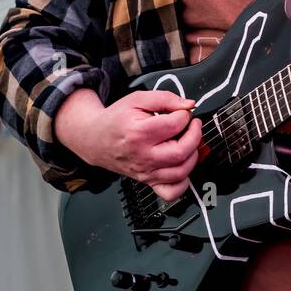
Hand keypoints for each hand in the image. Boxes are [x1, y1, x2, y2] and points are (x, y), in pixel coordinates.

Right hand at [56, 87, 202, 200]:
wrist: (96, 139)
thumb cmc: (116, 120)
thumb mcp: (137, 99)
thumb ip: (165, 98)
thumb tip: (188, 105)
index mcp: (139, 133)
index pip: (175, 125)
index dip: (185, 115)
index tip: (184, 112)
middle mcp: (143, 156)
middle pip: (181, 151)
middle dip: (195, 135)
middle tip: (192, 125)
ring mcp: (146, 172)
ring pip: (181, 172)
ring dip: (192, 155)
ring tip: (188, 142)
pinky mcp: (148, 181)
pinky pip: (171, 192)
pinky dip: (183, 182)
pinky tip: (182, 166)